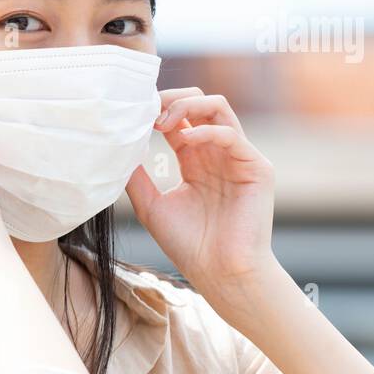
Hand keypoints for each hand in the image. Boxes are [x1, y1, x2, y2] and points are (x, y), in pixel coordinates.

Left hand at [124, 88, 279, 314]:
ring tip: (163, 121)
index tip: (133, 113)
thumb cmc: (189, 245)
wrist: (220, 274)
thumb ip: (137, 177)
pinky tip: (185, 140)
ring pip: (219, 108)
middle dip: (172, 99)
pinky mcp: (257, 168)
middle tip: (147, 111)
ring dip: (188, 106)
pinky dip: (206, 131)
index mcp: (194, 160)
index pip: (179, 118)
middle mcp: (216, 153)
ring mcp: (238, 157)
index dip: (157, 109)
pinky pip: (232, 135)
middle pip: (200, 104)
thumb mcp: (151, 205)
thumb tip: (117, 150)